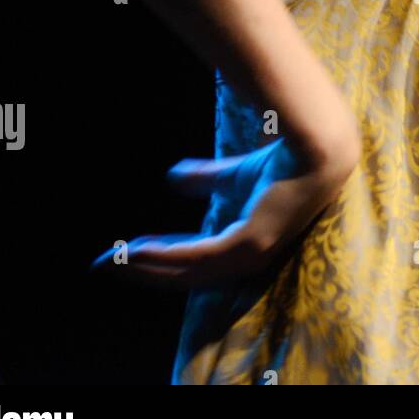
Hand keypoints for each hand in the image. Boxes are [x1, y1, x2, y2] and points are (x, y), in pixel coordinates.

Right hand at [91, 134, 358, 288]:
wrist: (312, 145)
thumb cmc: (284, 160)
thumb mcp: (235, 176)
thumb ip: (207, 180)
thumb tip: (173, 176)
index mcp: (246, 247)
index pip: (196, 262)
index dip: (160, 260)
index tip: (127, 252)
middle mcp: (248, 258)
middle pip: (185, 273)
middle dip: (144, 270)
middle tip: (106, 264)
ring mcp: (250, 254)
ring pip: (187, 271)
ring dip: (147, 266)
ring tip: (112, 260)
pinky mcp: (249, 244)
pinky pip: (197, 257)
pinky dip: (165, 256)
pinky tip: (137, 248)